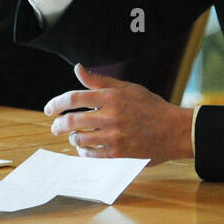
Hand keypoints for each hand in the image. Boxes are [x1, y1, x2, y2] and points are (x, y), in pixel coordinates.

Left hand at [44, 64, 194, 164]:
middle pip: (72, 120)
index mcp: (112, 97)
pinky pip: (92, 155)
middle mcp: (111, 116)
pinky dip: (84, 152)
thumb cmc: (150, 106)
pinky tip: (85, 148)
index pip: (74, 98)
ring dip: (72, 138)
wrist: (174, 131)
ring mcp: (115, 137)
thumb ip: (99, 81)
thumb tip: (78, 68)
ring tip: (74, 137)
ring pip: (79, 139)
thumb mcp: (127, 88)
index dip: (56, 103)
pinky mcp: (119, 154)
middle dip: (58, 125)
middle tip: (55, 127)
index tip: (49, 109)